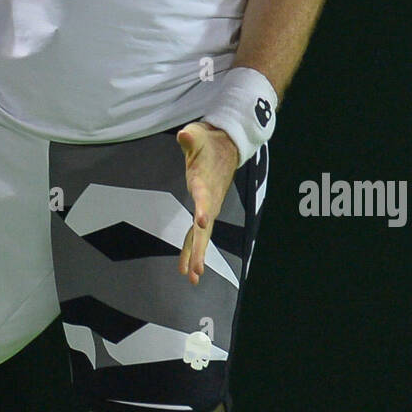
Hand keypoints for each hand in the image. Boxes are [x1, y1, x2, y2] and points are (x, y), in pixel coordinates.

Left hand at [176, 122, 239, 284]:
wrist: (226, 146)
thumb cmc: (209, 141)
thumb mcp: (199, 134)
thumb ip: (191, 137)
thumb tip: (184, 134)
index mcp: (205, 181)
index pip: (204, 197)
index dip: (203, 208)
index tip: (201, 221)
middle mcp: (209, 199)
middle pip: (204, 228)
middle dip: (199, 249)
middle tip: (196, 270)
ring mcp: (208, 207)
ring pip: (202, 236)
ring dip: (196, 256)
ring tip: (192, 277)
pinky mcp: (205, 211)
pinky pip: (196, 235)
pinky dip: (190, 250)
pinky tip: (185, 269)